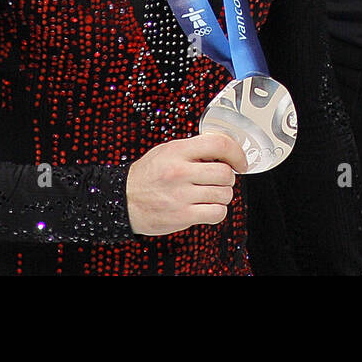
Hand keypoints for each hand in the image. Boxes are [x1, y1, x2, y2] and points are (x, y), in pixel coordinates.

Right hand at [126, 132, 248, 235]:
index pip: (219, 144)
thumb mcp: (167, 151)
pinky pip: (217, 213)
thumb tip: (225, 150)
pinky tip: (208, 207)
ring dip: (223, 195)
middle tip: (220, 180)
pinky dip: (218, 211)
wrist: (122, 200)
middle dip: (229, 178)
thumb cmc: (147, 175)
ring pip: (224, 194)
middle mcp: (180, 172)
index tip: (240, 161)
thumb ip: (194, 149)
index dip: (236, 152)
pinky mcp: (181, 216)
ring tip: (211, 194)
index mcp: (178, 151)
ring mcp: (181, 196)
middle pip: (225, 173)